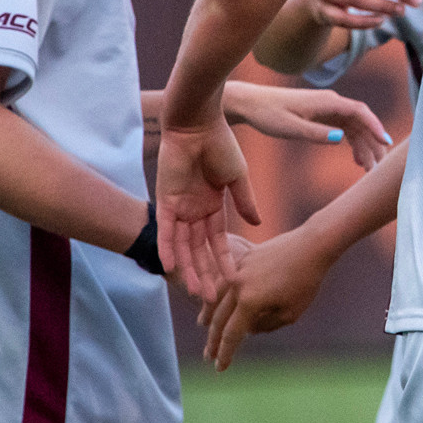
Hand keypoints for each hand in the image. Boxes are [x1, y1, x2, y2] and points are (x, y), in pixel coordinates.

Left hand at [155, 111, 260, 302]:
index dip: (224, 259)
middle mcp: (195, 210)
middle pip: (199, 249)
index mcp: (214, 204)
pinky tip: (171, 267)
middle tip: (212, 298)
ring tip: (196, 291)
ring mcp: (180, 207)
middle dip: (205, 273)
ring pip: (184, 246)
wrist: (198, 125)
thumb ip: (245, 201)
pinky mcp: (165, 201)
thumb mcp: (238, 177)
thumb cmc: (221, 145)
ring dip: (189, 268)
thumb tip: (257, 223)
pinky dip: (167, 249)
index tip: (232, 279)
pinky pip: (166, 231)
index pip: (218, 239)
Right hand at [196, 224, 338, 369]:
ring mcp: (238, 271)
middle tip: (209, 356)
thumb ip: (266, 325)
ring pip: (216, 297)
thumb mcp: (290, 313)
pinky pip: (225, 281)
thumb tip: (248, 329)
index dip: (225, 353)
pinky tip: (218, 299)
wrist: (312, 245)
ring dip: (209, 314)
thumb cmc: (306, 281)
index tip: (220, 368)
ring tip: (204, 327)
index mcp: (249, 302)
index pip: (231, 335)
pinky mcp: (243, 259)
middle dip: (214, 340)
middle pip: (219, 319)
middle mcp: (238, 286)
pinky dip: (218, 294)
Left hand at [222, 81, 392, 169]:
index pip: (360, 112)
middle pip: (362, 122)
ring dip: (364, 146)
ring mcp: (328, 109)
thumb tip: (342, 139)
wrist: (249, 104)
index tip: (386, 144)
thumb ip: (316, 133)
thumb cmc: (268, 114)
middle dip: (373, 142)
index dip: (375, 127)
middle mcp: (332, 103)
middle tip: (379, 166)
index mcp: (327, 102)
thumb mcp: (291, 128)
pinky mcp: (322, 116)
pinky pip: (345, 129)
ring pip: (355, 127)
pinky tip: (356, 159)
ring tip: (368, 168)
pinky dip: (353, 143)